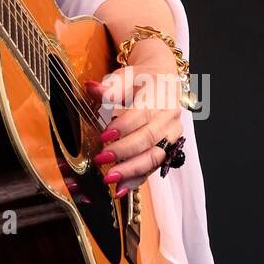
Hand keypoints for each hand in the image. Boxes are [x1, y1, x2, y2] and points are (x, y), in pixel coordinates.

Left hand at [86, 42, 184, 195]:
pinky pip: (155, 167)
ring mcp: (172, 135)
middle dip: (124, 152)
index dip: (123, 127)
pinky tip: (122, 188)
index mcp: (159, 96)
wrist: (163, 80)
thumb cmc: (141, 79)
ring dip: (132, 171)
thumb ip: (110, 86)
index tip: (103, 137)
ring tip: (110, 180)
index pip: (141, 115)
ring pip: (155, 157)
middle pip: (148, 139)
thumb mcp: (126, 76)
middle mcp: (169, 117)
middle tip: (102, 160)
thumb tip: (92, 88)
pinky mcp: (169, 148)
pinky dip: (139, 178)